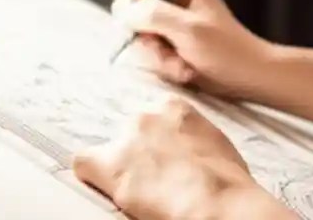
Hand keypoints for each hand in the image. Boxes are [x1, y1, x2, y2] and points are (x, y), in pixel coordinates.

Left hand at [72, 96, 289, 219]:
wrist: (217, 204)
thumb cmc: (227, 184)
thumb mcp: (217, 145)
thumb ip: (193, 138)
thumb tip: (190, 151)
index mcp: (174, 108)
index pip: (155, 119)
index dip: (157, 143)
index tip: (163, 159)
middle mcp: (146, 117)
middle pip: (131, 133)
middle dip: (138, 154)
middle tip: (153, 180)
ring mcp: (126, 140)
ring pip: (108, 150)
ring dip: (118, 168)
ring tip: (137, 192)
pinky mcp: (109, 165)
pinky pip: (84, 164)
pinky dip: (92, 176)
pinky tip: (105, 189)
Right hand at [112, 0, 275, 98]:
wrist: (250, 78)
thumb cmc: (226, 51)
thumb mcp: (189, 30)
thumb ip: (154, 15)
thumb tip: (123, 13)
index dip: (130, 4)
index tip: (130, 27)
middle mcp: (173, 0)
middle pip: (135, 14)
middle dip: (148, 41)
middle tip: (166, 55)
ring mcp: (171, 24)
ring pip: (141, 38)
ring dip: (158, 58)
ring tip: (181, 68)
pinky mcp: (172, 45)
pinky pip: (152, 54)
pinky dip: (164, 66)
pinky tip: (184, 72)